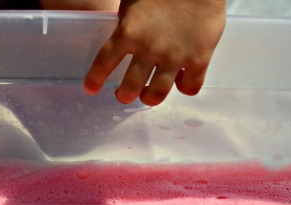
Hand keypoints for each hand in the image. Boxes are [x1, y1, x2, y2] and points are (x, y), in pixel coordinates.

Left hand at [84, 0, 225, 105]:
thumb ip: (125, 20)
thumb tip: (121, 31)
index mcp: (128, 33)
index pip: (103, 64)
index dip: (95, 80)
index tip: (91, 89)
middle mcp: (149, 49)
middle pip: (130, 88)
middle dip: (124, 95)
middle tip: (124, 93)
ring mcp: (174, 56)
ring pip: (157, 93)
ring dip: (150, 97)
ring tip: (149, 94)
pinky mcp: (199, 57)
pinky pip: (190, 86)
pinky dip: (185, 88)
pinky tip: (181, 83)